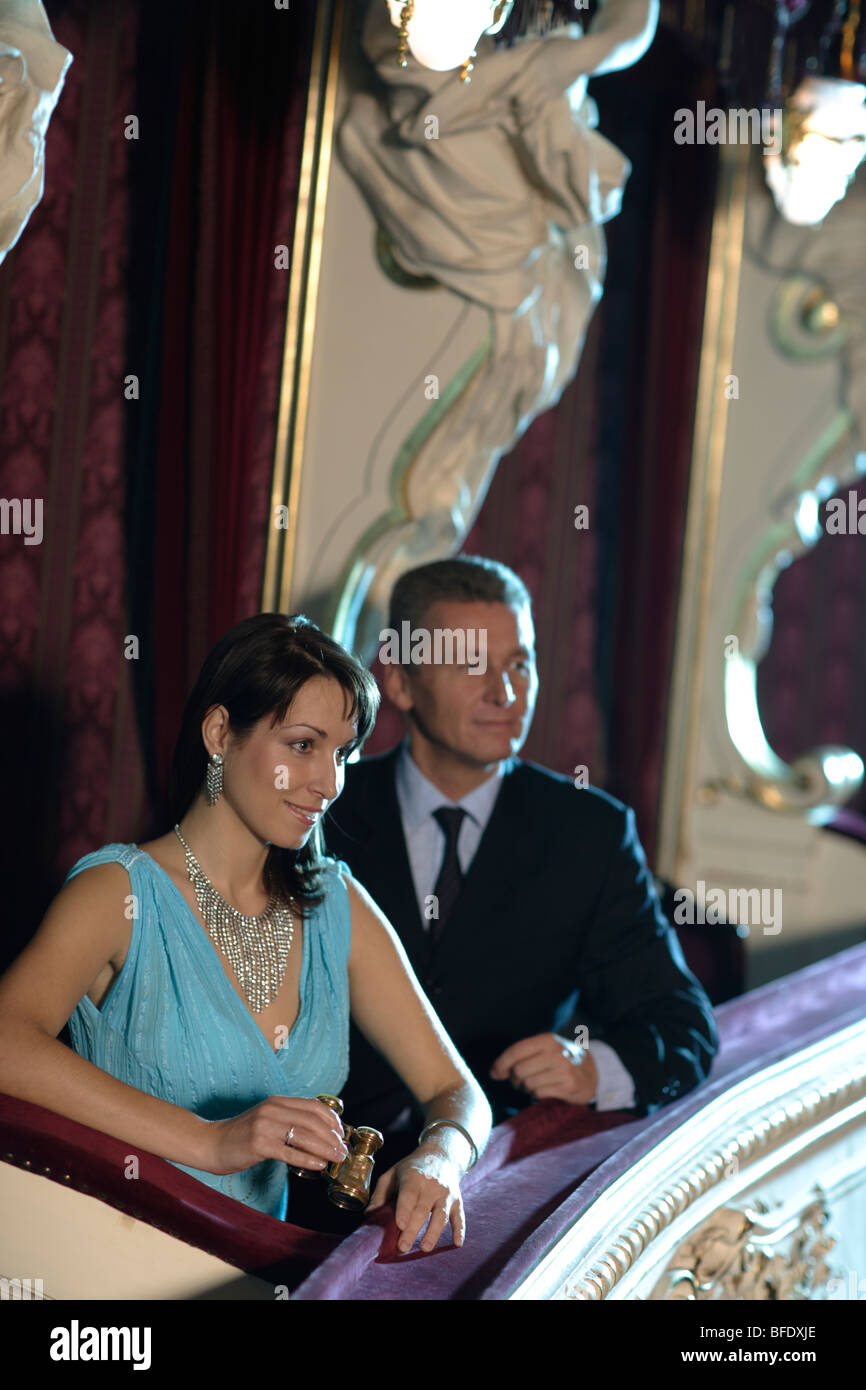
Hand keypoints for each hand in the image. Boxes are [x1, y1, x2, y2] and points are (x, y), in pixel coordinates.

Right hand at [207, 1096, 347, 1174]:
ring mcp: (265, 1126)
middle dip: (333, 1136)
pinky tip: (320, 1165)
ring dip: (325, 1148)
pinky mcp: (259, 1144)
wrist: (211, 1143)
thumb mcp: (267, 1120)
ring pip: (305, 1135)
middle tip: (343, 1150)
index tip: (342, 1133)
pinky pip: (290, 1152)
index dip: (332, 1119)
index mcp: (277, 1102)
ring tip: (337, 1158)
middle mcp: (273, 1110)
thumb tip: (319, 1132)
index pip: (313, 1106)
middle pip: (313, 1121)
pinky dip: (308, 1159)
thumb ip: (288, 1120)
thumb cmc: (242, 1136)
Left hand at [366, 1145, 465, 1253]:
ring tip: (425, 1248)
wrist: (442, 1155)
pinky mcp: (457, 1201)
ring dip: (434, 1232)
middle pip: (423, 1209)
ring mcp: (446, 1193)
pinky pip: (459, 1216)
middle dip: (413, 1229)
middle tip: (403, 1247)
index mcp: (413, 1177)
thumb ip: (381, 1193)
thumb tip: (370, 1214)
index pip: (409, 1194)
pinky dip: (460, 1230)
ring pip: (441, 1215)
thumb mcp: (393, 1173)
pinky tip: (457, 1243)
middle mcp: (432, 1185)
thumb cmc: (412, 1168)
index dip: (404, 1209)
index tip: (399, 1225)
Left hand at [489, 1033, 598, 1104]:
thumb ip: (521, 1056)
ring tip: (533, 1086)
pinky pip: (539, 1094)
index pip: (516, 1051)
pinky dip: (536, 1095)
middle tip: (520, 1082)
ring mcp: (564, 1069)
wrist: (594, 1072)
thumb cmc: (562, 1061)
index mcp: (547, 1040)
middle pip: (519, 1070)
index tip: (495, 1073)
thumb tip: (495, 1072)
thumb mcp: (545, 1049)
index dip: (501, 1064)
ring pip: (528, 1084)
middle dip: (514, 1079)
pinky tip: (544, 1091)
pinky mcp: (568, 1086)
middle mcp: (556, 1052)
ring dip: (526, 1088)